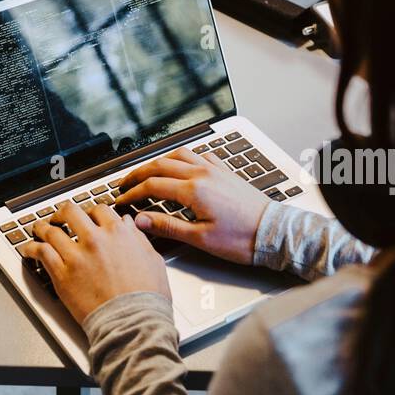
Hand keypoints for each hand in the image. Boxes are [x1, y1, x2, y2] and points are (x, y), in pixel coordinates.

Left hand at [20, 200, 169, 327]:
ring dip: (42, 228)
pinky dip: (31, 248)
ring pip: (51, 231)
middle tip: (60, 217)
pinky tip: (29, 249)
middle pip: (71, 212)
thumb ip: (138, 238)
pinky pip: (41, 253)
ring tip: (39, 229)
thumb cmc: (146, 298)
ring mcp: (77, 255)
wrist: (134, 322)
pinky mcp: (62, 274)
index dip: (91, 212)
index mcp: (118, 233)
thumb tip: (129, 224)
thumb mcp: (152, 260)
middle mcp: (95, 239)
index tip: (88, 217)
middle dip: (63, 213)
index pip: (99, 210)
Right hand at [115, 147, 267, 265]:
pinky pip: (201, 155)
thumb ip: (168, 226)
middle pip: (161, 165)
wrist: (273, 232)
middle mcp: (203, 174)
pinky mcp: (226, 172)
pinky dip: (185, 158)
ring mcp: (216, 170)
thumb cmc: (242, 239)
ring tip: (148, 171)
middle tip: (125, 183)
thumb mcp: (201, 239)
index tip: (121, 200)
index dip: (132, 193)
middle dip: (139, 173)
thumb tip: (141, 220)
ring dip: (159, 161)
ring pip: (179, 155)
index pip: (152, 186)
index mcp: (194, 190)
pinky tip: (183, 165)